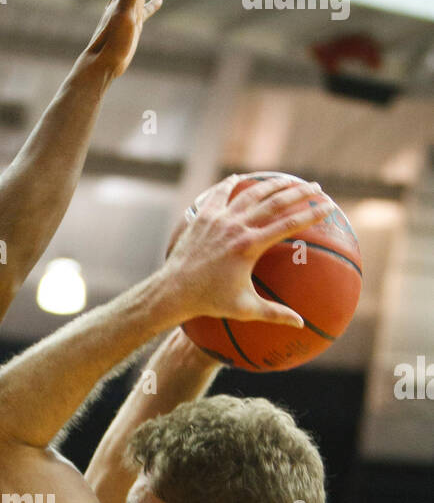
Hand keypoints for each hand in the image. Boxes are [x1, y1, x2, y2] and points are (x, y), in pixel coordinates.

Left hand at [159, 174, 332, 327]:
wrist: (174, 290)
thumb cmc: (209, 301)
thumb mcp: (245, 309)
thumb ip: (275, 314)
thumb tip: (300, 324)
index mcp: (249, 246)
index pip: (289, 224)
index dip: (312, 214)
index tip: (329, 207)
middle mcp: (236, 227)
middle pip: (275, 201)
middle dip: (300, 192)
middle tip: (318, 186)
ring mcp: (218, 218)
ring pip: (251, 193)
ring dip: (272, 184)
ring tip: (289, 180)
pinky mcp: (203, 216)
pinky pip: (219, 194)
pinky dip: (230, 184)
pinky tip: (239, 177)